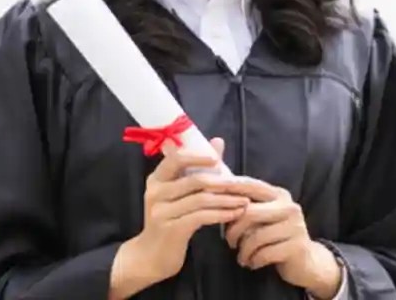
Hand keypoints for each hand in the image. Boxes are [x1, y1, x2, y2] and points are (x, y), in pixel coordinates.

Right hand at [109, 138, 247, 298]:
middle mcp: (156, 192)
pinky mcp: (171, 229)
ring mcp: (161, 211)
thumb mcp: (179, 193)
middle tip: (241, 185)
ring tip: (244, 201)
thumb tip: (218, 141)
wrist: (151, 255)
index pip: (176, 159)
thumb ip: (197, 168)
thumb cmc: (170, 219)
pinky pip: (202, 216)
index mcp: (157, 179)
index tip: (217, 160)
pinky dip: (221, 214)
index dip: (198, 156)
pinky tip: (234, 214)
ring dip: (227, 199)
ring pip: (201, 199)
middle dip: (222, 182)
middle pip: (194, 180)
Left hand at [222, 178, 342, 298]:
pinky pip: (265, 253)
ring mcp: (295, 226)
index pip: (250, 185)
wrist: (305, 261)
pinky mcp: (297, 246)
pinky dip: (254, 260)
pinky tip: (253, 263)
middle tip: (229, 242)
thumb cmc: (275, 235)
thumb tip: (214, 181)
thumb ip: (244, 201)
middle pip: (249, 212)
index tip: (207, 193)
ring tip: (242, 257)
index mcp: (279, 194)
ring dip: (243, 250)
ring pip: (256, 236)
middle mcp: (289, 206)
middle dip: (233, 230)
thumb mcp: (263, 215)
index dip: (229, 188)